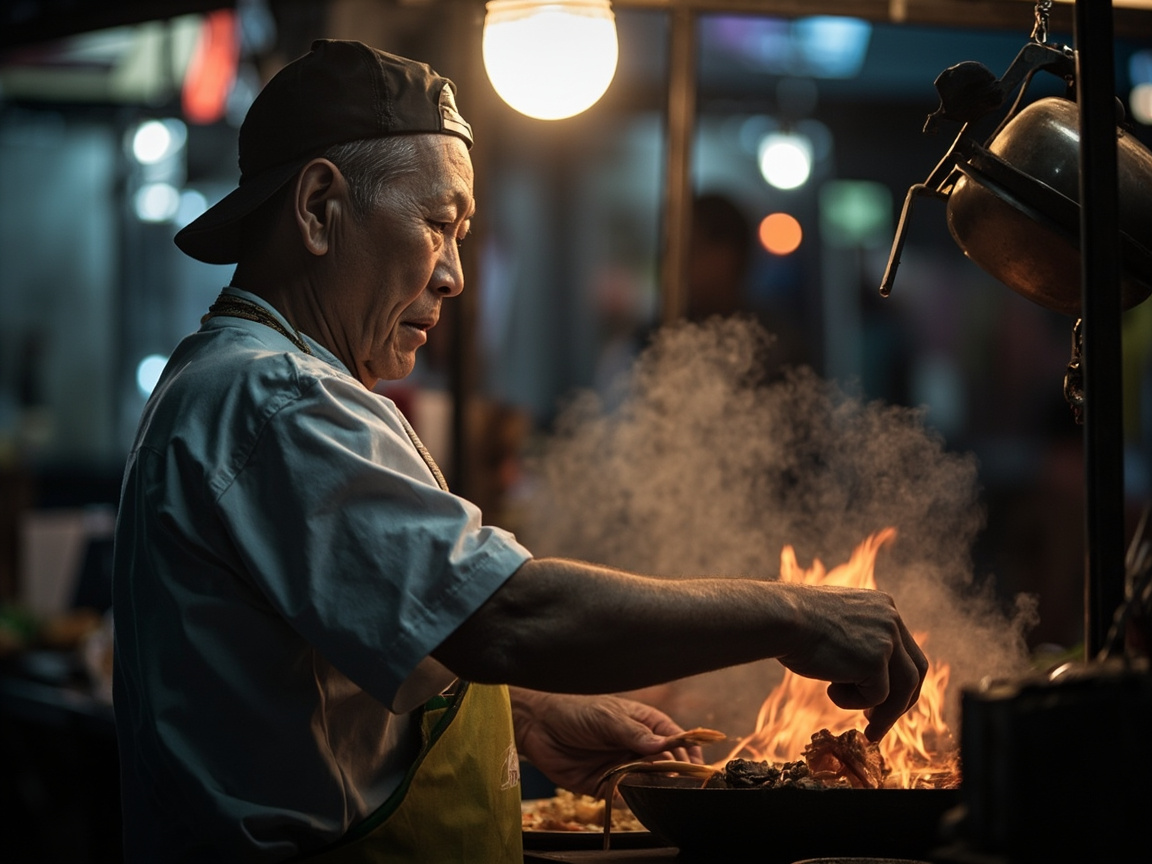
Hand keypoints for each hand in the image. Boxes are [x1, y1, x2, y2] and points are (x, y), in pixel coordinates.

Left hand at [509, 689, 702, 796]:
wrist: (536, 725)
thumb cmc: (574, 710)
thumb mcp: (606, 717)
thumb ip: (634, 733)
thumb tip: (664, 747)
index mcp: (644, 724)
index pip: (676, 739)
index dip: (688, 752)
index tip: (695, 765)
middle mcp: (637, 747)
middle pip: (666, 765)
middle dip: (671, 773)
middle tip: (672, 779)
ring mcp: (623, 766)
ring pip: (647, 783)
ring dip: (650, 786)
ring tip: (652, 787)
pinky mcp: (605, 785)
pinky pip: (624, 796)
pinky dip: (629, 798)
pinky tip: (628, 794)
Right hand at [776, 584, 928, 741]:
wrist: (781, 618)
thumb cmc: (795, 624)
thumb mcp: (835, 625)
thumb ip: (857, 640)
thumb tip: (864, 672)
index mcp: (882, 606)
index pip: (905, 650)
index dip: (898, 679)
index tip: (883, 700)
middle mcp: (891, 619)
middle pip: (915, 670)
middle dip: (903, 701)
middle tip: (880, 721)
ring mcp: (887, 639)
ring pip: (903, 689)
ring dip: (887, 715)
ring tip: (869, 731)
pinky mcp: (877, 660)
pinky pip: (877, 696)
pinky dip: (853, 702)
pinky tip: (829, 689)